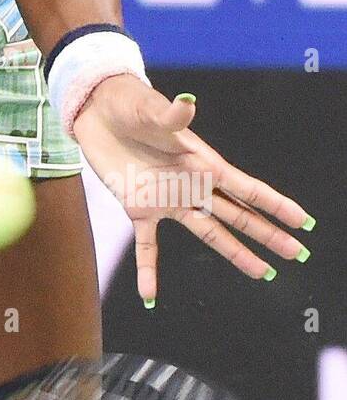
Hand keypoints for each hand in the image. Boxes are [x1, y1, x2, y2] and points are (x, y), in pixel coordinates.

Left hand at [71, 75, 312, 305]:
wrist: (97, 111)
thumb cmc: (130, 104)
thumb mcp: (152, 110)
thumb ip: (172, 115)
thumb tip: (188, 102)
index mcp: (202, 163)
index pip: (246, 188)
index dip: (274, 205)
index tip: (302, 222)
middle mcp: (191, 185)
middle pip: (237, 215)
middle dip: (267, 234)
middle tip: (296, 253)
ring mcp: (168, 199)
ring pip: (210, 233)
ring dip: (236, 253)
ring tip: (263, 273)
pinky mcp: (138, 208)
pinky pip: (147, 246)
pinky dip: (147, 271)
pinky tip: (149, 297)